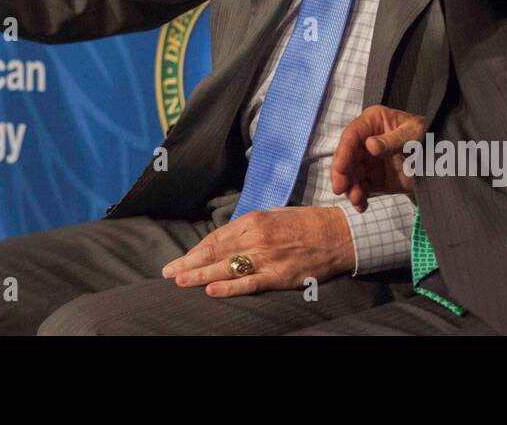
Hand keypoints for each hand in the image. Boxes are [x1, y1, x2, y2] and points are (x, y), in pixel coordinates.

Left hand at [160, 207, 354, 296]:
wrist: (338, 234)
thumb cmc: (307, 223)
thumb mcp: (275, 215)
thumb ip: (251, 226)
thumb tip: (230, 238)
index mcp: (254, 220)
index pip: (217, 237)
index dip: (196, 250)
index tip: (181, 259)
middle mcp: (256, 237)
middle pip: (215, 251)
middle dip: (189, 262)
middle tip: (168, 271)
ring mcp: (266, 257)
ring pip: (226, 267)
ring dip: (199, 275)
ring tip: (179, 281)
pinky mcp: (279, 275)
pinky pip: (249, 283)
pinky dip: (229, 287)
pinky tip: (211, 290)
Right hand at [331, 104, 425, 209]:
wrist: (443, 159)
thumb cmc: (429, 136)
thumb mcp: (414, 135)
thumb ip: (393, 141)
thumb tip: (369, 146)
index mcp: (373, 122)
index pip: (352, 135)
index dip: (344, 152)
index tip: (340, 169)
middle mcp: (366, 140)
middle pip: (346, 156)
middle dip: (342, 174)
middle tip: (341, 190)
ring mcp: (369, 161)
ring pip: (351, 175)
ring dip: (351, 188)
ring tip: (357, 200)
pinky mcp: (375, 179)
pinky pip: (362, 188)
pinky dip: (359, 198)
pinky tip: (361, 206)